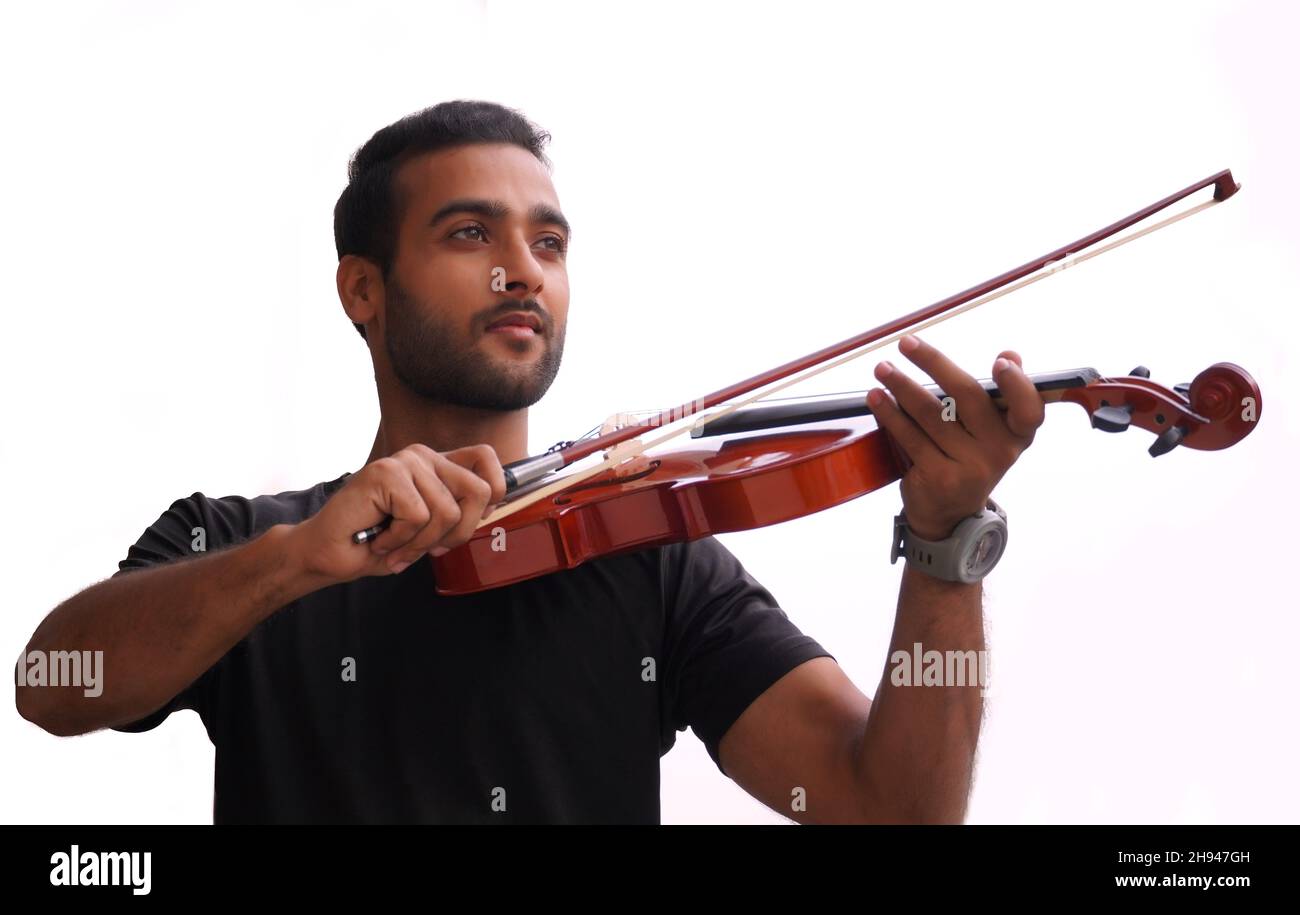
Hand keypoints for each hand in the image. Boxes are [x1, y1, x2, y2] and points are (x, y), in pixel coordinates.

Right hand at [287, 443, 505, 583]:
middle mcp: (424, 456)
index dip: (494, 490)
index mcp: (437, 466)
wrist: (329, 553)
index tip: (471, 520)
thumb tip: (493, 507)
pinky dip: (400, 540)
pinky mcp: (386, 473)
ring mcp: (405, 461)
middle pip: (478, 491)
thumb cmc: (377, 543)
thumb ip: (458, 513)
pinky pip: (417, 516)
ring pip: (447, 511)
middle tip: (430, 549)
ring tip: (396, 545)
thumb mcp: (430, 530)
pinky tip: (379, 538)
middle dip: (458, 533)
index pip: (486, 457)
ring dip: (421, 543)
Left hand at [867, 335, 1043, 540]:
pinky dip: (890, 414)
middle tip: (907, 343)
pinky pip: (910, 436)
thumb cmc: (968, 458)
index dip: (1018, 386)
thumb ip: (996, 395)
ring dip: (901, 386)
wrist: (949, 515)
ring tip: (882, 369)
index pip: (1029, 409)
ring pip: (931, 414)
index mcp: (1017, 435)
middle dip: (934, 364)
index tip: (1000, 362)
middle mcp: (1000, 452)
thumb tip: (1012, 354)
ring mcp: (969, 468)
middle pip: (967, 397)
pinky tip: (876, 398)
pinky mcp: (939, 477)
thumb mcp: (990, 432)